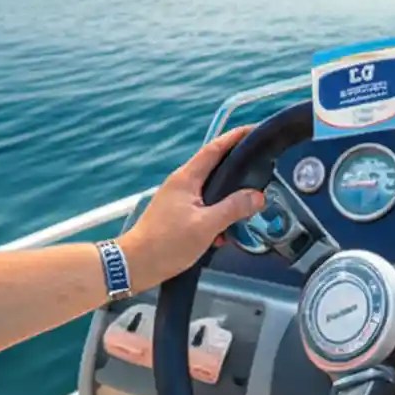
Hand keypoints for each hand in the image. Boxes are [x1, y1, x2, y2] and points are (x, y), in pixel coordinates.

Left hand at [116, 126, 265, 291]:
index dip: (235, 137)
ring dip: (227, 199)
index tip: (253, 130)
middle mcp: (181, 183)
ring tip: (246, 209)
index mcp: (187, 178)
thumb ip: (233, 208)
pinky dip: (216, 217)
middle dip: (237, 169)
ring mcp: (177, 199)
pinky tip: (223, 235)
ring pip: (210, 191)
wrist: (135, 265)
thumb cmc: (167, 243)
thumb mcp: (206, 226)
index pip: (215, 149)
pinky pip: (203, 207)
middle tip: (259, 169)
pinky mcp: (175, 215)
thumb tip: (257, 196)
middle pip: (214, 167)